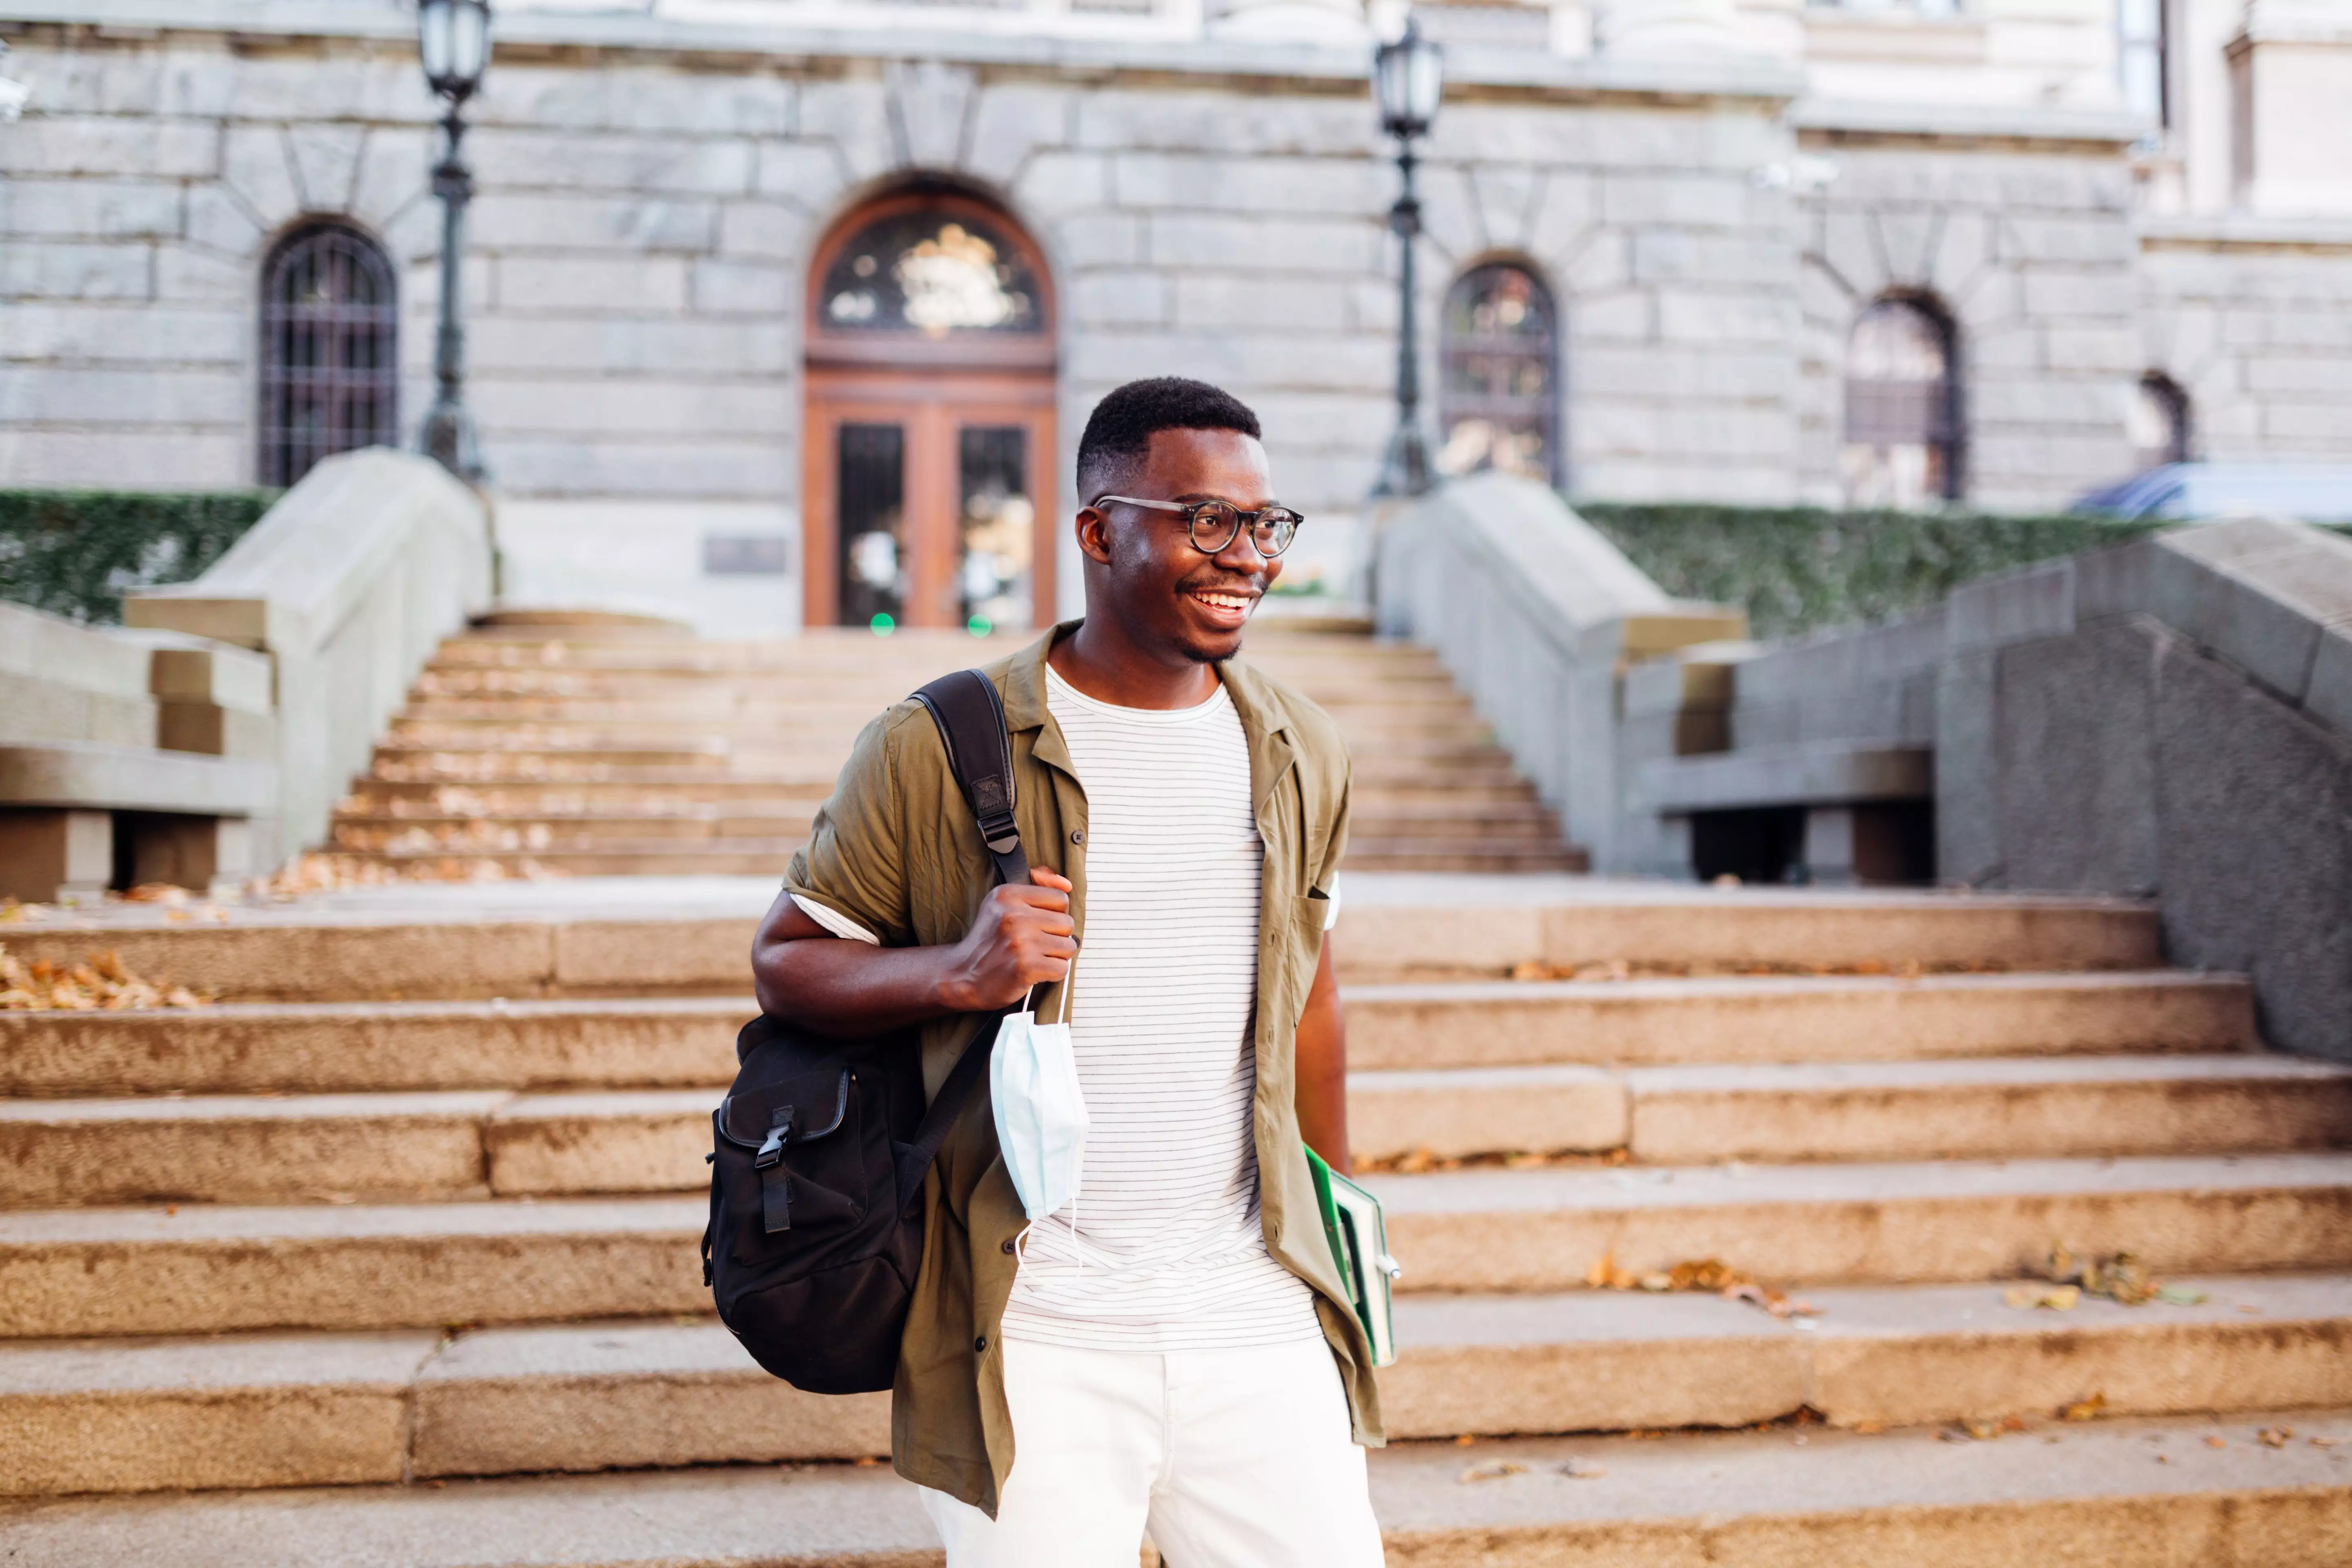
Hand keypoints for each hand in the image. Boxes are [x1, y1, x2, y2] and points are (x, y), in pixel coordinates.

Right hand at [939, 868, 1074, 1012]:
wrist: (962, 975)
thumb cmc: (990, 941)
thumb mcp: (1004, 904)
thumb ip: (1039, 888)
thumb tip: (1067, 883)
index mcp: (1008, 894)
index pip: (1060, 898)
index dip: (1055, 915)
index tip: (1037, 925)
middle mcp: (1013, 915)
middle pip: (1067, 923)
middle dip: (1057, 937)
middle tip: (1034, 945)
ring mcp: (1019, 941)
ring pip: (1068, 946)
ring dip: (1056, 956)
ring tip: (1034, 958)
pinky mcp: (1025, 967)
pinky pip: (1062, 968)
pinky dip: (1052, 974)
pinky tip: (1033, 972)